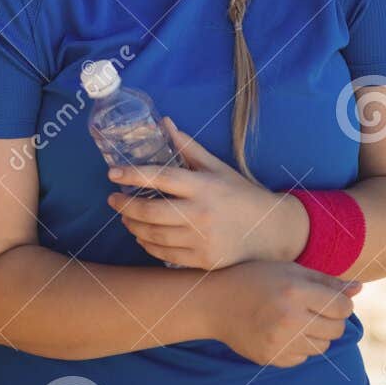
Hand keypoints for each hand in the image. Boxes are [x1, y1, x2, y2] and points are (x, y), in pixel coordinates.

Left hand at [106, 115, 306, 268]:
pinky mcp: (204, 261)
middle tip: (113, 199)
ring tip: (125, 218)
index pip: (161, 177)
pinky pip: (166, 255)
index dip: (133, 175)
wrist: (272, 230)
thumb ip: (189, 148)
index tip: (112, 174)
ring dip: (133, 226)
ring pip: (154, 236)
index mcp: (204, 186)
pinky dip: (148, 245)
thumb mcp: (218, 167)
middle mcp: (202, 213)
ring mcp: (203, 239)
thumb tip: (165, 123)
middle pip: (151, 212)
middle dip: (125, 206)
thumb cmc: (241, 195)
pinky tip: (142, 236)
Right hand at [205, 261, 361, 367]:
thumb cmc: (253, 278)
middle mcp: (289, 318)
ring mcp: (279, 341)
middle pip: (337, 329)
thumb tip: (360, 288)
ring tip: (294, 320)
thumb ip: (326, 281)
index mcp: (295, 290)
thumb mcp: (288, 270)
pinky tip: (281, 332)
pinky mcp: (272, 358)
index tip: (326, 298)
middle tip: (311, 309)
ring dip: (315, 334)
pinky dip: (298, 347)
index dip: (340, 302)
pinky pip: (303, 358)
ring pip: (322, 347)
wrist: (213, 302)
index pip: (343, 307)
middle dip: (330, 319)